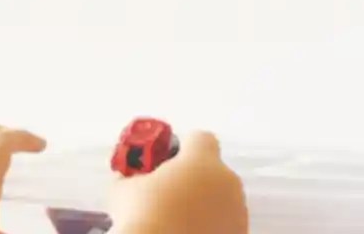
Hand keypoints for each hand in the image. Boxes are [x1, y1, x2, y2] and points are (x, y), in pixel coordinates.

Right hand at [107, 132, 247, 233]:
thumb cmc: (142, 219)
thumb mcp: (123, 192)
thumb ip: (131, 178)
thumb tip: (127, 180)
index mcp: (201, 161)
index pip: (200, 138)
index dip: (183, 147)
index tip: (167, 161)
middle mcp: (227, 182)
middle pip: (213, 170)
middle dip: (193, 180)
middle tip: (168, 197)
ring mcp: (238, 212)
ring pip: (221, 199)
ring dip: (203, 206)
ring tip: (176, 223)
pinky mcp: (240, 232)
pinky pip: (225, 224)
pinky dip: (211, 228)